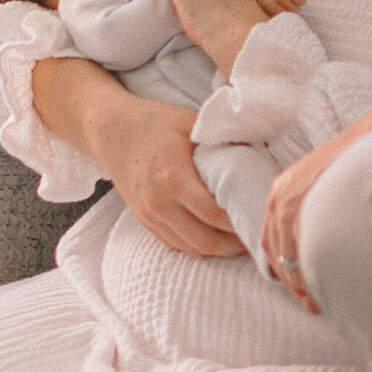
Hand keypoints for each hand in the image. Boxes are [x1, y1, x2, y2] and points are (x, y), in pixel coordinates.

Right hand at [33, 59, 240, 255]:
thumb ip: (222, 137)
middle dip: (234, 245)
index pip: (214, 214)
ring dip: (218, 249)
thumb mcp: (189, 121)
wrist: (109, 131)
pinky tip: (217, 237)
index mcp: (173, 177)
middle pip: (205, 240)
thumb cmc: (152, 122)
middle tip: (257, 236)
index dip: (241, 222)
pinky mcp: (144, 221)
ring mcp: (149, 216)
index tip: (262, 219)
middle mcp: (159, 203)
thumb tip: (259, 149)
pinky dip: (198, 245)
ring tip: (242, 239)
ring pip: (191, 248)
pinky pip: (176, 244)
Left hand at [258, 126, 361, 309]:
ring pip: (286, 253)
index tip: (301, 290)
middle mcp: (279, 195)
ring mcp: (291, 198)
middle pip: (275, 251)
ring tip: (319, 302)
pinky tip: (326, 282)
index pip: (273, 241)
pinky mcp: (307, 201)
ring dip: (301, 281)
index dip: (284, 270)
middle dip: (292, 282)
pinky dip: (310, 268)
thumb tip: (328, 242)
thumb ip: (320, 209)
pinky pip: (302, 245)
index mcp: (282, 191)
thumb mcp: (330, 184)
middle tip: (311, 305)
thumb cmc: (362, 161)